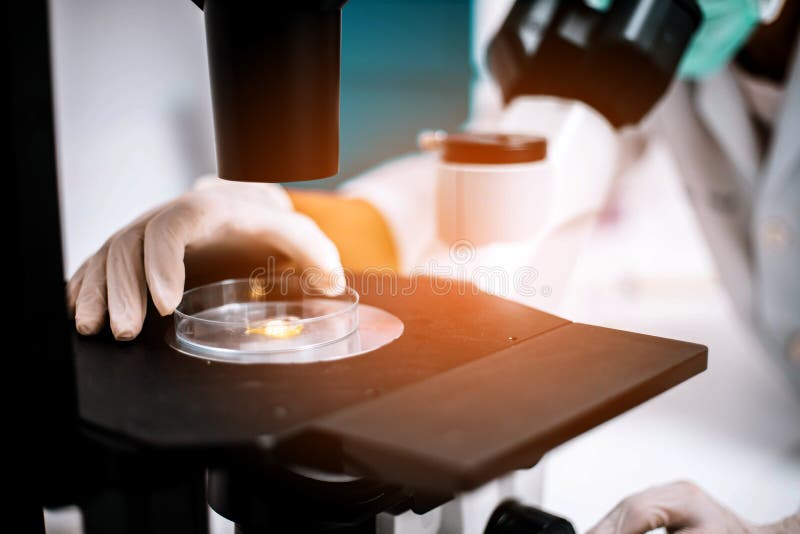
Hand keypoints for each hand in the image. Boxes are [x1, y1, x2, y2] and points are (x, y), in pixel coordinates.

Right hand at [67, 177, 342, 339]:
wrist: (237, 201)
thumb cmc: (263, 220)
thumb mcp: (295, 229)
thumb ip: (315, 251)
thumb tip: (331, 284)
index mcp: (205, 211)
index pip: (175, 227)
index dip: (163, 261)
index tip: (163, 302)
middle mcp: (167, 218)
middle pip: (133, 246)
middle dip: (123, 290)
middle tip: (125, 330)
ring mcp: (145, 232)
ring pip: (109, 254)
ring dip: (98, 292)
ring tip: (93, 328)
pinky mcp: (134, 249)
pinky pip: (100, 262)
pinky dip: (86, 285)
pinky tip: (77, 311)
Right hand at [588, 481, 799, 533]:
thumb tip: (624, 533)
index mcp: (685, 498)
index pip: (638, 512)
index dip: (614, 531)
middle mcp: (675, 490)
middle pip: (625, 507)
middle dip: (602, 529)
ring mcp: (669, 494)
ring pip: (625, 507)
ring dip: (606, 527)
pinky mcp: (667, 504)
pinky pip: (632, 512)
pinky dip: (617, 525)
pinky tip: (607, 531)